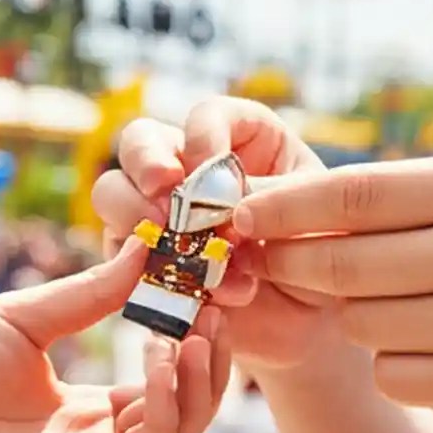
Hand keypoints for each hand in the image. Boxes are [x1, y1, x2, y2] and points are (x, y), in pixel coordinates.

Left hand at [0, 238, 229, 432]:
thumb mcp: (29, 319)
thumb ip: (92, 294)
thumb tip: (144, 247)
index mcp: (86, 415)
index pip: (163, 388)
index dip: (192, 346)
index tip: (210, 298)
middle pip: (182, 415)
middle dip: (208, 365)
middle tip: (218, 312)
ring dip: (195, 386)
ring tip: (194, 335)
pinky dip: (165, 412)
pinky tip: (162, 364)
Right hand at [91, 96, 334, 367]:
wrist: (309, 316)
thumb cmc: (319, 251)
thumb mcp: (312, 217)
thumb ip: (271, 200)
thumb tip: (225, 203)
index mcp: (238, 139)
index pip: (206, 116)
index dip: (202, 135)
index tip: (209, 164)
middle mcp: (186, 167)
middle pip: (138, 141)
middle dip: (146, 166)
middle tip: (166, 200)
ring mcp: (156, 212)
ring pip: (112, 195)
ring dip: (145, 225)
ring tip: (193, 262)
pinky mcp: (141, 260)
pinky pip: (119, 261)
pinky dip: (148, 277)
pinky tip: (191, 299)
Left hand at [232, 154, 432, 416]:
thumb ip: (413, 195)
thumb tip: (299, 204)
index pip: (355, 194)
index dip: (283, 206)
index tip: (239, 212)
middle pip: (341, 263)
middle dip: (294, 263)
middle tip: (277, 260)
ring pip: (360, 324)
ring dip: (354, 313)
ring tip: (397, 300)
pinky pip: (393, 376)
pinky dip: (393, 363)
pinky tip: (432, 345)